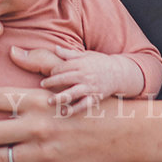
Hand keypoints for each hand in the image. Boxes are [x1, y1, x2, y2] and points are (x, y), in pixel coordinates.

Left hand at [11, 44, 143, 108]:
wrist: (119, 73)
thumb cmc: (99, 63)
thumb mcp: (86, 55)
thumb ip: (70, 54)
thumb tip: (55, 48)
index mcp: (82, 64)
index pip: (64, 67)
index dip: (54, 71)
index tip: (48, 75)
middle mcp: (85, 75)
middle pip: (66, 78)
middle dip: (53, 82)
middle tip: (42, 84)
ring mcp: (90, 87)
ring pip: (73, 93)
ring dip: (61, 97)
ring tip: (50, 101)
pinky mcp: (95, 98)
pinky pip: (84, 105)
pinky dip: (74, 109)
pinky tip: (64, 113)